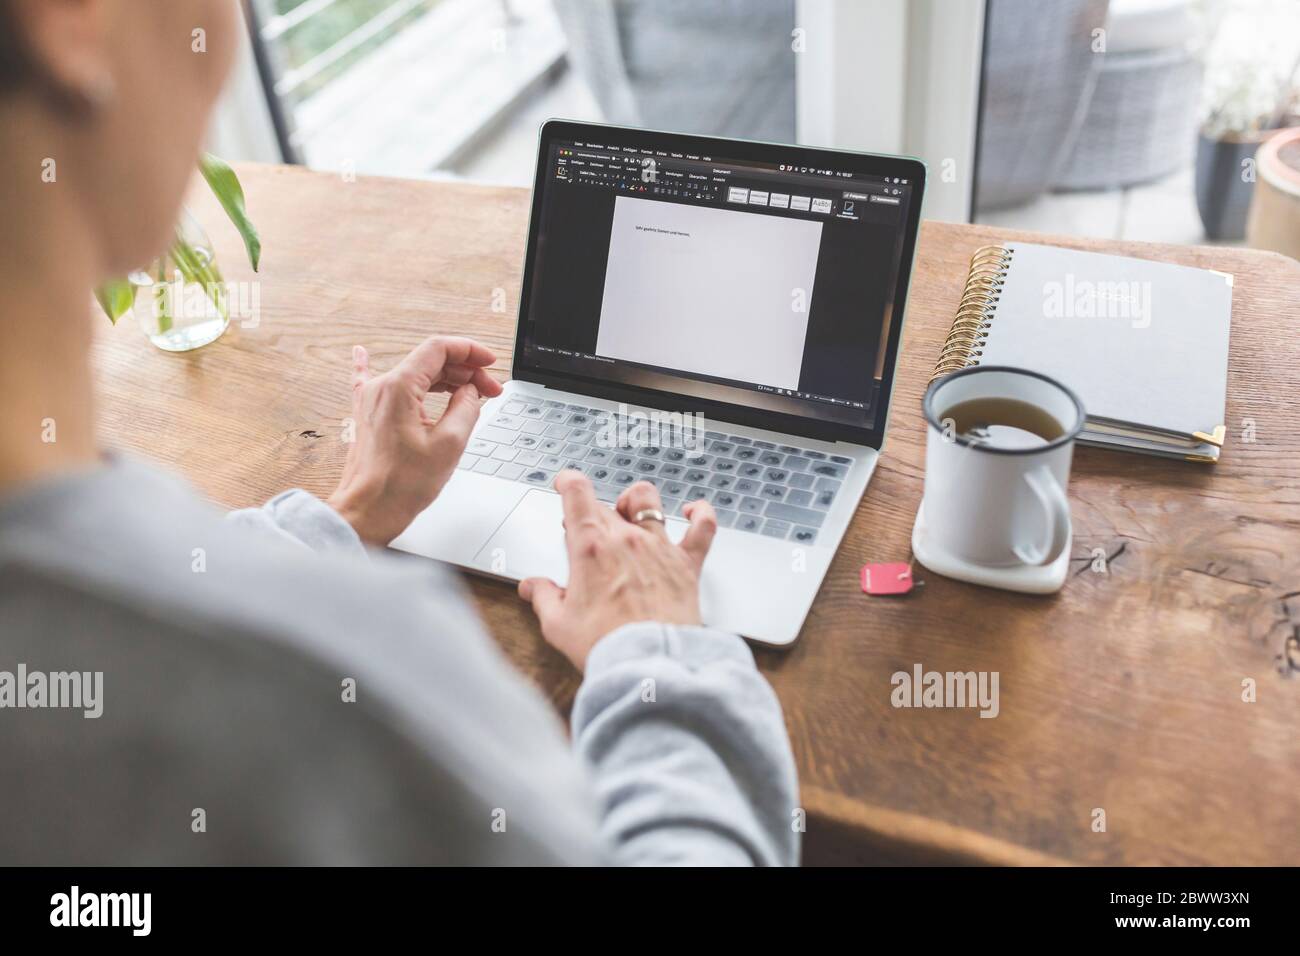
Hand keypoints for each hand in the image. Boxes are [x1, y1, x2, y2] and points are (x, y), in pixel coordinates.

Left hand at [327, 335, 502, 544]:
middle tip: (489, 390)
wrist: (368, 510)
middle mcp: (380, 387)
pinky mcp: (366, 416)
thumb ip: (466, 407)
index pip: (439, 349)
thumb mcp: (450, 443)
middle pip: (430, 362)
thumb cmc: (401, 485)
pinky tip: (361, 351)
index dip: (470, 351)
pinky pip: (367, 380)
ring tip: (467, 391)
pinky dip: (371, 365)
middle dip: (465, 371)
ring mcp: (370, 400)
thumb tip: (472, 392)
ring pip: (413, 374)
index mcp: (400, 387)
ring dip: (443, 378)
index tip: (489, 363)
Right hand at [519, 472, 717, 670]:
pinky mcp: (686, 564)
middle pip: (606, 505)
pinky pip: (702, 527)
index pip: (577, 494)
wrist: (649, 664)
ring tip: (628, 508)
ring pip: (648, 501)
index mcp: (591, 547)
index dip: (569, 482)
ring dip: (635, 500)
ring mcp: (658, 548)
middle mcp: (626, 539)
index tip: (565, 483)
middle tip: (584, 530)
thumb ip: (543, 598)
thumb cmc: (607, 645)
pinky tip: (694, 511)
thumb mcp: (558, 624)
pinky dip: (701, 514)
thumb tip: (532, 587)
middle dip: (591, 512)